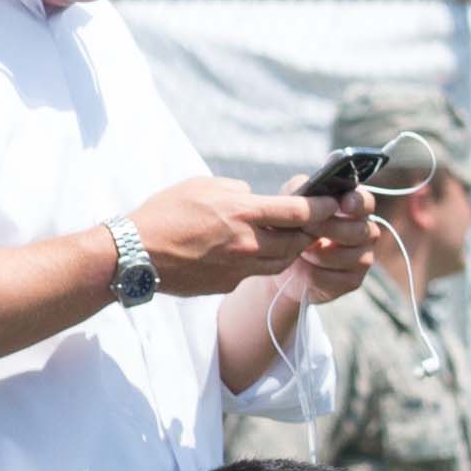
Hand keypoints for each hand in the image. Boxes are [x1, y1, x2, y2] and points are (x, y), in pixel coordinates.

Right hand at [121, 176, 320, 297]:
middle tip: (312, 222)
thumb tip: (255, 197)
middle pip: (297, 241)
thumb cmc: (164, 213)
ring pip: (281, 262)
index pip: (299, 212)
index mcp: (242, 213)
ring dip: (288, 250)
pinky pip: (254, 273)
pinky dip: (260, 262)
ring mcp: (239, 268)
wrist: (134, 255)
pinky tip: (248, 252)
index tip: (335, 202)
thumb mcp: (202, 186)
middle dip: (309, 232)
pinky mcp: (228, 284)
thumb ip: (236, 190)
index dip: (323, 207)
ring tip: (285, 237)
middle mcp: (247, 244)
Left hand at [284, 186, 383, 293]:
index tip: (343, 204)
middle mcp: (365, 232)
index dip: (357, 203)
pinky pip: (337, 278)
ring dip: (318, 254)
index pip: (365, 203)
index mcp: (354, 209)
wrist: (281, 263)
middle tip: (304, 228)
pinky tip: (303, 269)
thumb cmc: (290, 228)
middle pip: (358, 231)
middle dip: (328, 229)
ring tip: (299, 251)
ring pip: (348, 256)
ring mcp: (362, 258)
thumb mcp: (289, 204)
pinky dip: (315, 274)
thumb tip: (312, 188)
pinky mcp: (353, 281)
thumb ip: (301, 191)